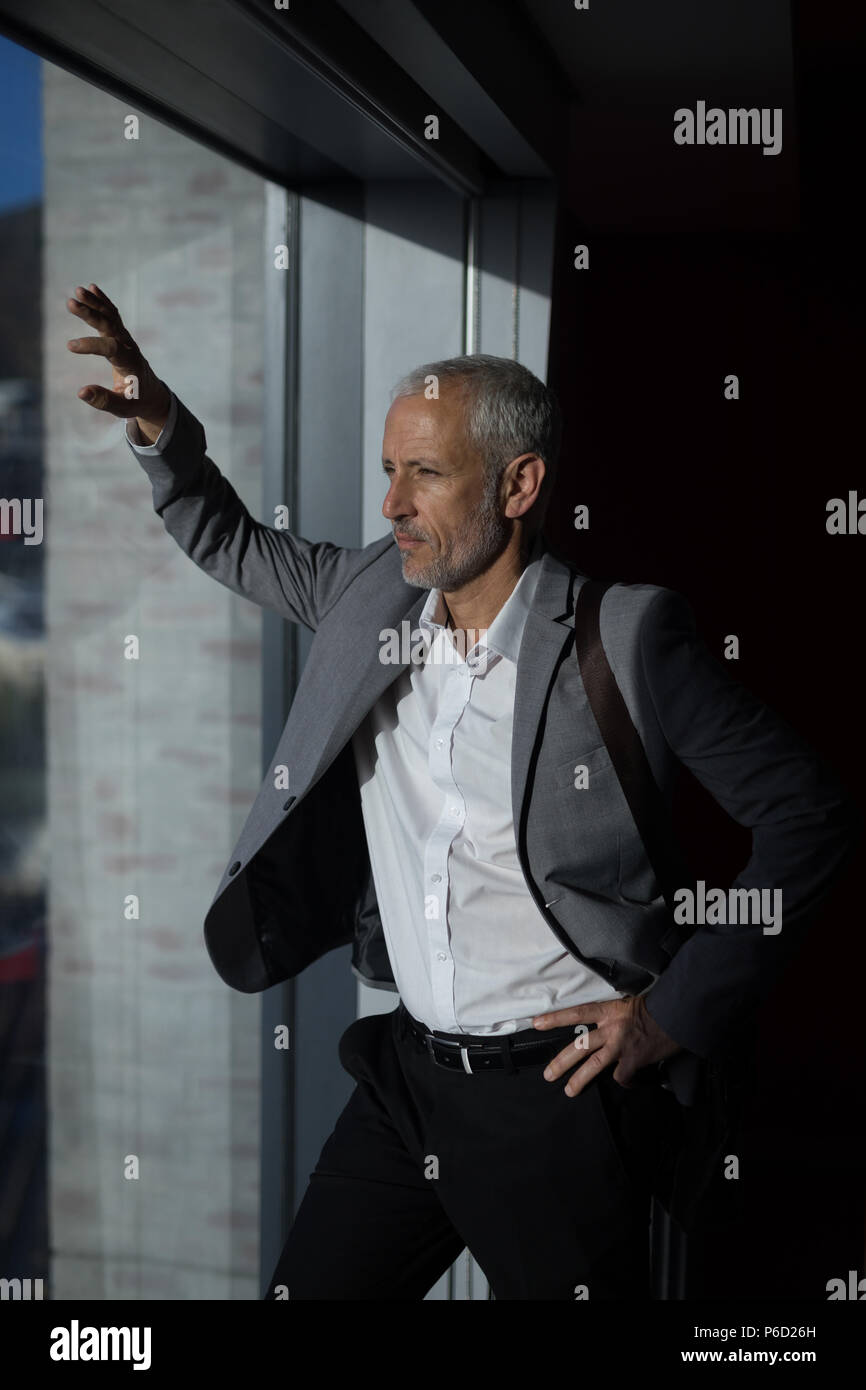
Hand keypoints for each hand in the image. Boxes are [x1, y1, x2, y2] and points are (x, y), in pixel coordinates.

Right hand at [66, 283, 169, 428]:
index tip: (70, 346)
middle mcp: (129, 347)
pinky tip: (91, 288)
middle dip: (91, 314)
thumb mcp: (122, 408)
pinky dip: (103, 301)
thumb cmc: (136, 401)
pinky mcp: (122, 336)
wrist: (152, 394)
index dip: (91, 345)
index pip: (110, 348)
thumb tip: (81, 392)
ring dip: (95, 302)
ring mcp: (126, 339)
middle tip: (71, 302)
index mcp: (130, 363)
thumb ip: (103, 400)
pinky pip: (113, 315)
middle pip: (110, 326)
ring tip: (78, 290)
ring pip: (111, 317)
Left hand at [533, 995, 682, 1096]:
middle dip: (561, 1062)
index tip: (536, 1023)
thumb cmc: (654, 1008)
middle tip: (548, 1075)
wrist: (677, 1014)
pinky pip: (621, 1076)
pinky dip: (623, 1080)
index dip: (555, 1018)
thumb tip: (600, 1029)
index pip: (576, 1014)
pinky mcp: (634, 1060)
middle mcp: (611, 1028)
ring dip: (580, 1080)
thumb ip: (611, 1017)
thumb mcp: (627, 1005)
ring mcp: (621, 1045)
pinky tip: (627, 1081)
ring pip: (594, 1065)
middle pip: (579, 1046)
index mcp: (608, 1011)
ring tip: (569, 1091)